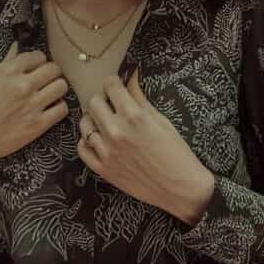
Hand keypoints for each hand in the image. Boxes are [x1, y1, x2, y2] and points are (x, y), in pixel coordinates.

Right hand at [0, 41, 68, 177]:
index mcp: (8, 70)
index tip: (36, 69)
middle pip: (54, 69)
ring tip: (50, 95)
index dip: (39, 63)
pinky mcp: (37, 124)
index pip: (38, 56)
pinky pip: (62, 109)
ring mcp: (32, 104)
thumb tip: (17, 46)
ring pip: (61, 86)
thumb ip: (7, 62)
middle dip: (52, 74)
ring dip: (57, 89)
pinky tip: (50, 110)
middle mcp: (22, 84)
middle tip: (46, 81)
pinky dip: (58, 108)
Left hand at [77, 66, 209, 216]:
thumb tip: (131, 76)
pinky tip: (98, 140)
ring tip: (104, 122)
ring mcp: (107, 151)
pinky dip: (87, 141)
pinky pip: (82, 148)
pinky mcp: (103, 169)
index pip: (111, 86)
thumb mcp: (160, 120)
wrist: (181, 188)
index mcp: (134, 116)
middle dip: (103, 100)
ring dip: (93, 119)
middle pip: (94, 102)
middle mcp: (116, 131)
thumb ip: (140, 98)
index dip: (114, 83)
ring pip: (84, 124)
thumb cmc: (176, 152)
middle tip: (112, 105)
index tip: (116, 86)